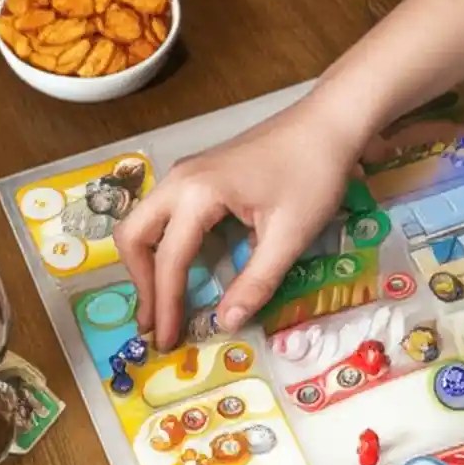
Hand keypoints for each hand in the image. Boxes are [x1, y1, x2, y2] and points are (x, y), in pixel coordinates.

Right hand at [114, 93, 363, 350]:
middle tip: (155, 322)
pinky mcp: (200, 174)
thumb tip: (227, 323)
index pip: (170, 261)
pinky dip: (162, 245)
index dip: (166, 306)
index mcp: (198, 194)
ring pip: (144, 222)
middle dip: (141, 283)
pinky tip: (180, 268)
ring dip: (147, 263)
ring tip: (161, 302)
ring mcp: (187, 173)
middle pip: (134, 236)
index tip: (166, 341)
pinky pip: (164, 213)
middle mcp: (180, 180)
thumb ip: (256, 282)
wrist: (329, 123)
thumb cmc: (313, 174)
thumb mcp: (289, 236)